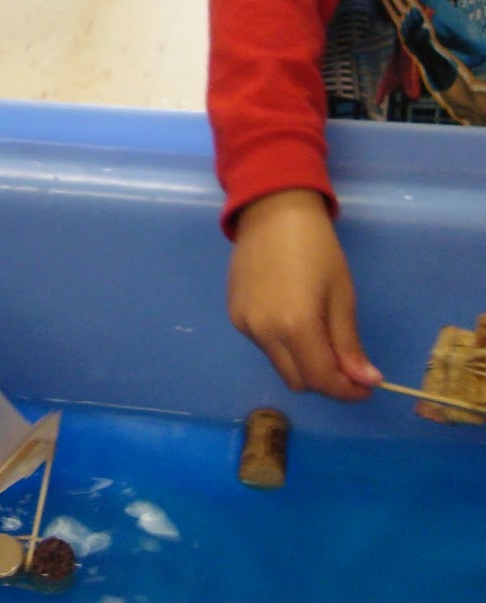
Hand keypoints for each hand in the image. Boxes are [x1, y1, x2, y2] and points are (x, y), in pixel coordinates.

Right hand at [227, 189, 380, 400]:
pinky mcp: (235, 315)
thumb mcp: (342, 294)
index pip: (322, 379)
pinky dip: (284, 345)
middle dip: (326, 382)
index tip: (366, 386)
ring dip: (304, 363)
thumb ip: (349, 343)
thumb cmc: (317, 247)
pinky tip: (294, 318)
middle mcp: (265, 333)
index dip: (347, 391)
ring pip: (280, 364)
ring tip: (321, 335)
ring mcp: (245, 325)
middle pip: (298, 381)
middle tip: (348, 367)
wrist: (272, 211)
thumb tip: (366, 381)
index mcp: (296, 326)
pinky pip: (264, 345)